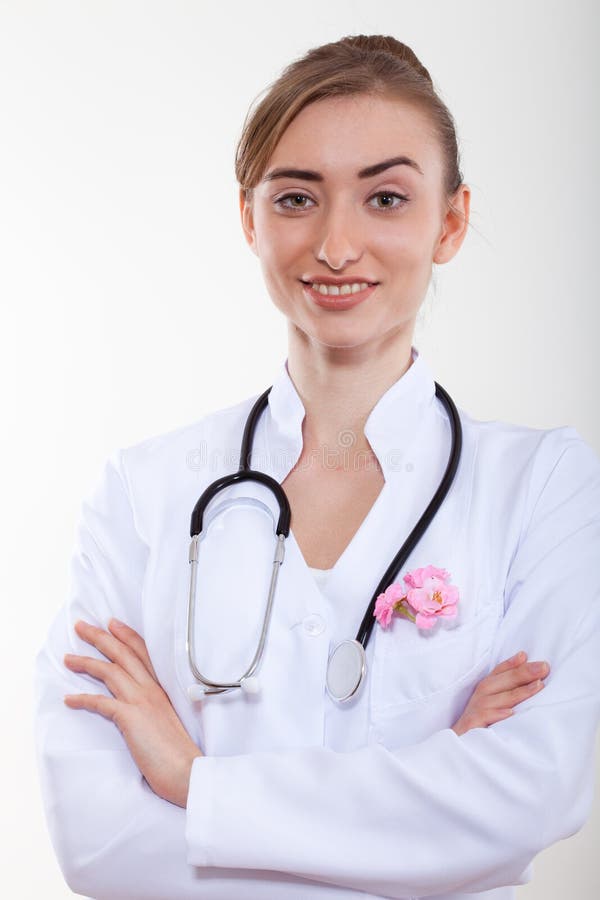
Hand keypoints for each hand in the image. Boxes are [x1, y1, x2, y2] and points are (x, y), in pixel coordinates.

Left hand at [63, 618, 202, 807]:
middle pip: (122, 654)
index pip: (142, 652)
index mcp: (161, 688)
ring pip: (110, 671)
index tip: (111, 623)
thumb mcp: (167, 721)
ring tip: (68, 658)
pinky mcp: (130, 718)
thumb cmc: (177, 753)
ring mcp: (141, 701)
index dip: (125, 635)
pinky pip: (100, 702)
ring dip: (86, 662)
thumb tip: (140, 710)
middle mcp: (151, 689)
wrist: (186, 771)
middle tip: (81, 626)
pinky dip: (82, 699)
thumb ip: (154, 709)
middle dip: (100, 637)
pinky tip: (69, 699)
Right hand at [451, 651, 549, 736]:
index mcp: (485, 690)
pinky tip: (511, 712)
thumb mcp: (495, 706)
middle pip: (500, 681)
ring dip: (517, 692)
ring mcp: (474, 711)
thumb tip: (527, 666)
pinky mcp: (471, 726)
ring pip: (495, 698)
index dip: (512, 663)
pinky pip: (483, 718)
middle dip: (523, 673)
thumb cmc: (480, 725)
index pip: (499, 672)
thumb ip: (509, 688)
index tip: (527, 655)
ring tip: (538, 686)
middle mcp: (479, 697)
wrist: (459, 748)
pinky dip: (496, 714)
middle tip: (544, 667)